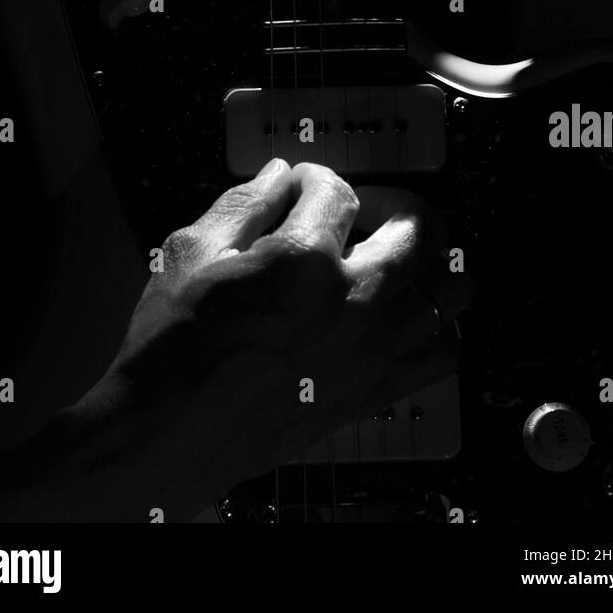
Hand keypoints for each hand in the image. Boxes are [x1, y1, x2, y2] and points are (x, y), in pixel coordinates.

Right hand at [73, 159, 469, 519]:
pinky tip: (405, 311)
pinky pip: (442, 350)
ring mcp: (370, 351)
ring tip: (394, 253)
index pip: (337, 188)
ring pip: (448, 287)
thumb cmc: (172, 354)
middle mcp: (351, 304)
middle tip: (362, 208)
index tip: (299, 186)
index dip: (313, 177)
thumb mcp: (191, 253)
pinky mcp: (372, 390)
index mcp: (302, 262)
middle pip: (422, 226)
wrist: (164, 437)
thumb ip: (245, 203)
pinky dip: (436, 324)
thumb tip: (278, 176)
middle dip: (393, 202)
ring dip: (426, 260)